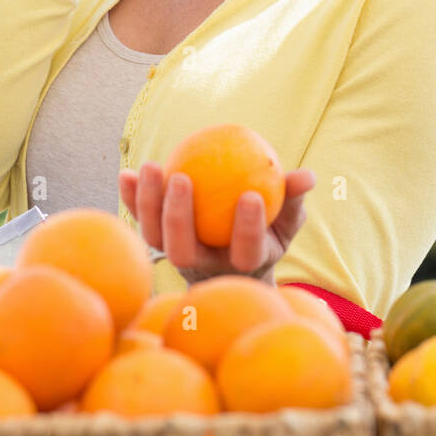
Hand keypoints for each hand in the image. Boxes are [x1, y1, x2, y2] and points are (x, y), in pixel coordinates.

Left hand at [118, 162, 314, 285]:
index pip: (245, 252)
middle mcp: (204, 268)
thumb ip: (294, 198)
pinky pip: (142, 221)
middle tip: (183, 178)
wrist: (234, 256)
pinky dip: (132, 200)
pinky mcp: (158, 243)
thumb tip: (308, 176)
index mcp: (242, 264)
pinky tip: (128, 173)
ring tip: (151, 168)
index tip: (250, 195)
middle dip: (179, 217)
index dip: (247, 229)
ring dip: (149, 205)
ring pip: (157, 239)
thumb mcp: (287, 218)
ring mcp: (178, 257)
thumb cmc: (268, 230)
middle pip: (184, 252)